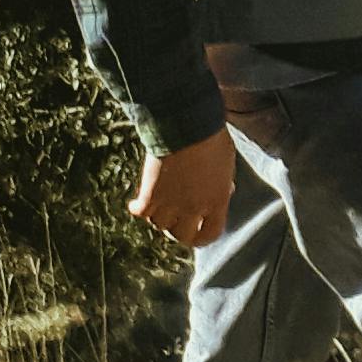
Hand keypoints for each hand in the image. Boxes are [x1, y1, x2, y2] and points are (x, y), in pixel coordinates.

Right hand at [131, 127, 236, 249]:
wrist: (187, 125)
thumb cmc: (211, 138)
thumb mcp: (226, 164)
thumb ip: (223, 183)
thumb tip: (225, 190)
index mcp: (217, 202)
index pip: (210, 234)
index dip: (202, 236)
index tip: (197, 232)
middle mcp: (194, 208)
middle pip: (182, 236)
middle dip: (178, 230)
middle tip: (174, 222)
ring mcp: (171, 203)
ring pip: (160, 225)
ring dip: (158, 217)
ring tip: (157, 208)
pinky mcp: (150, 195)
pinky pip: (140, 212)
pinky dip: (136, 209)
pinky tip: (134, 205)